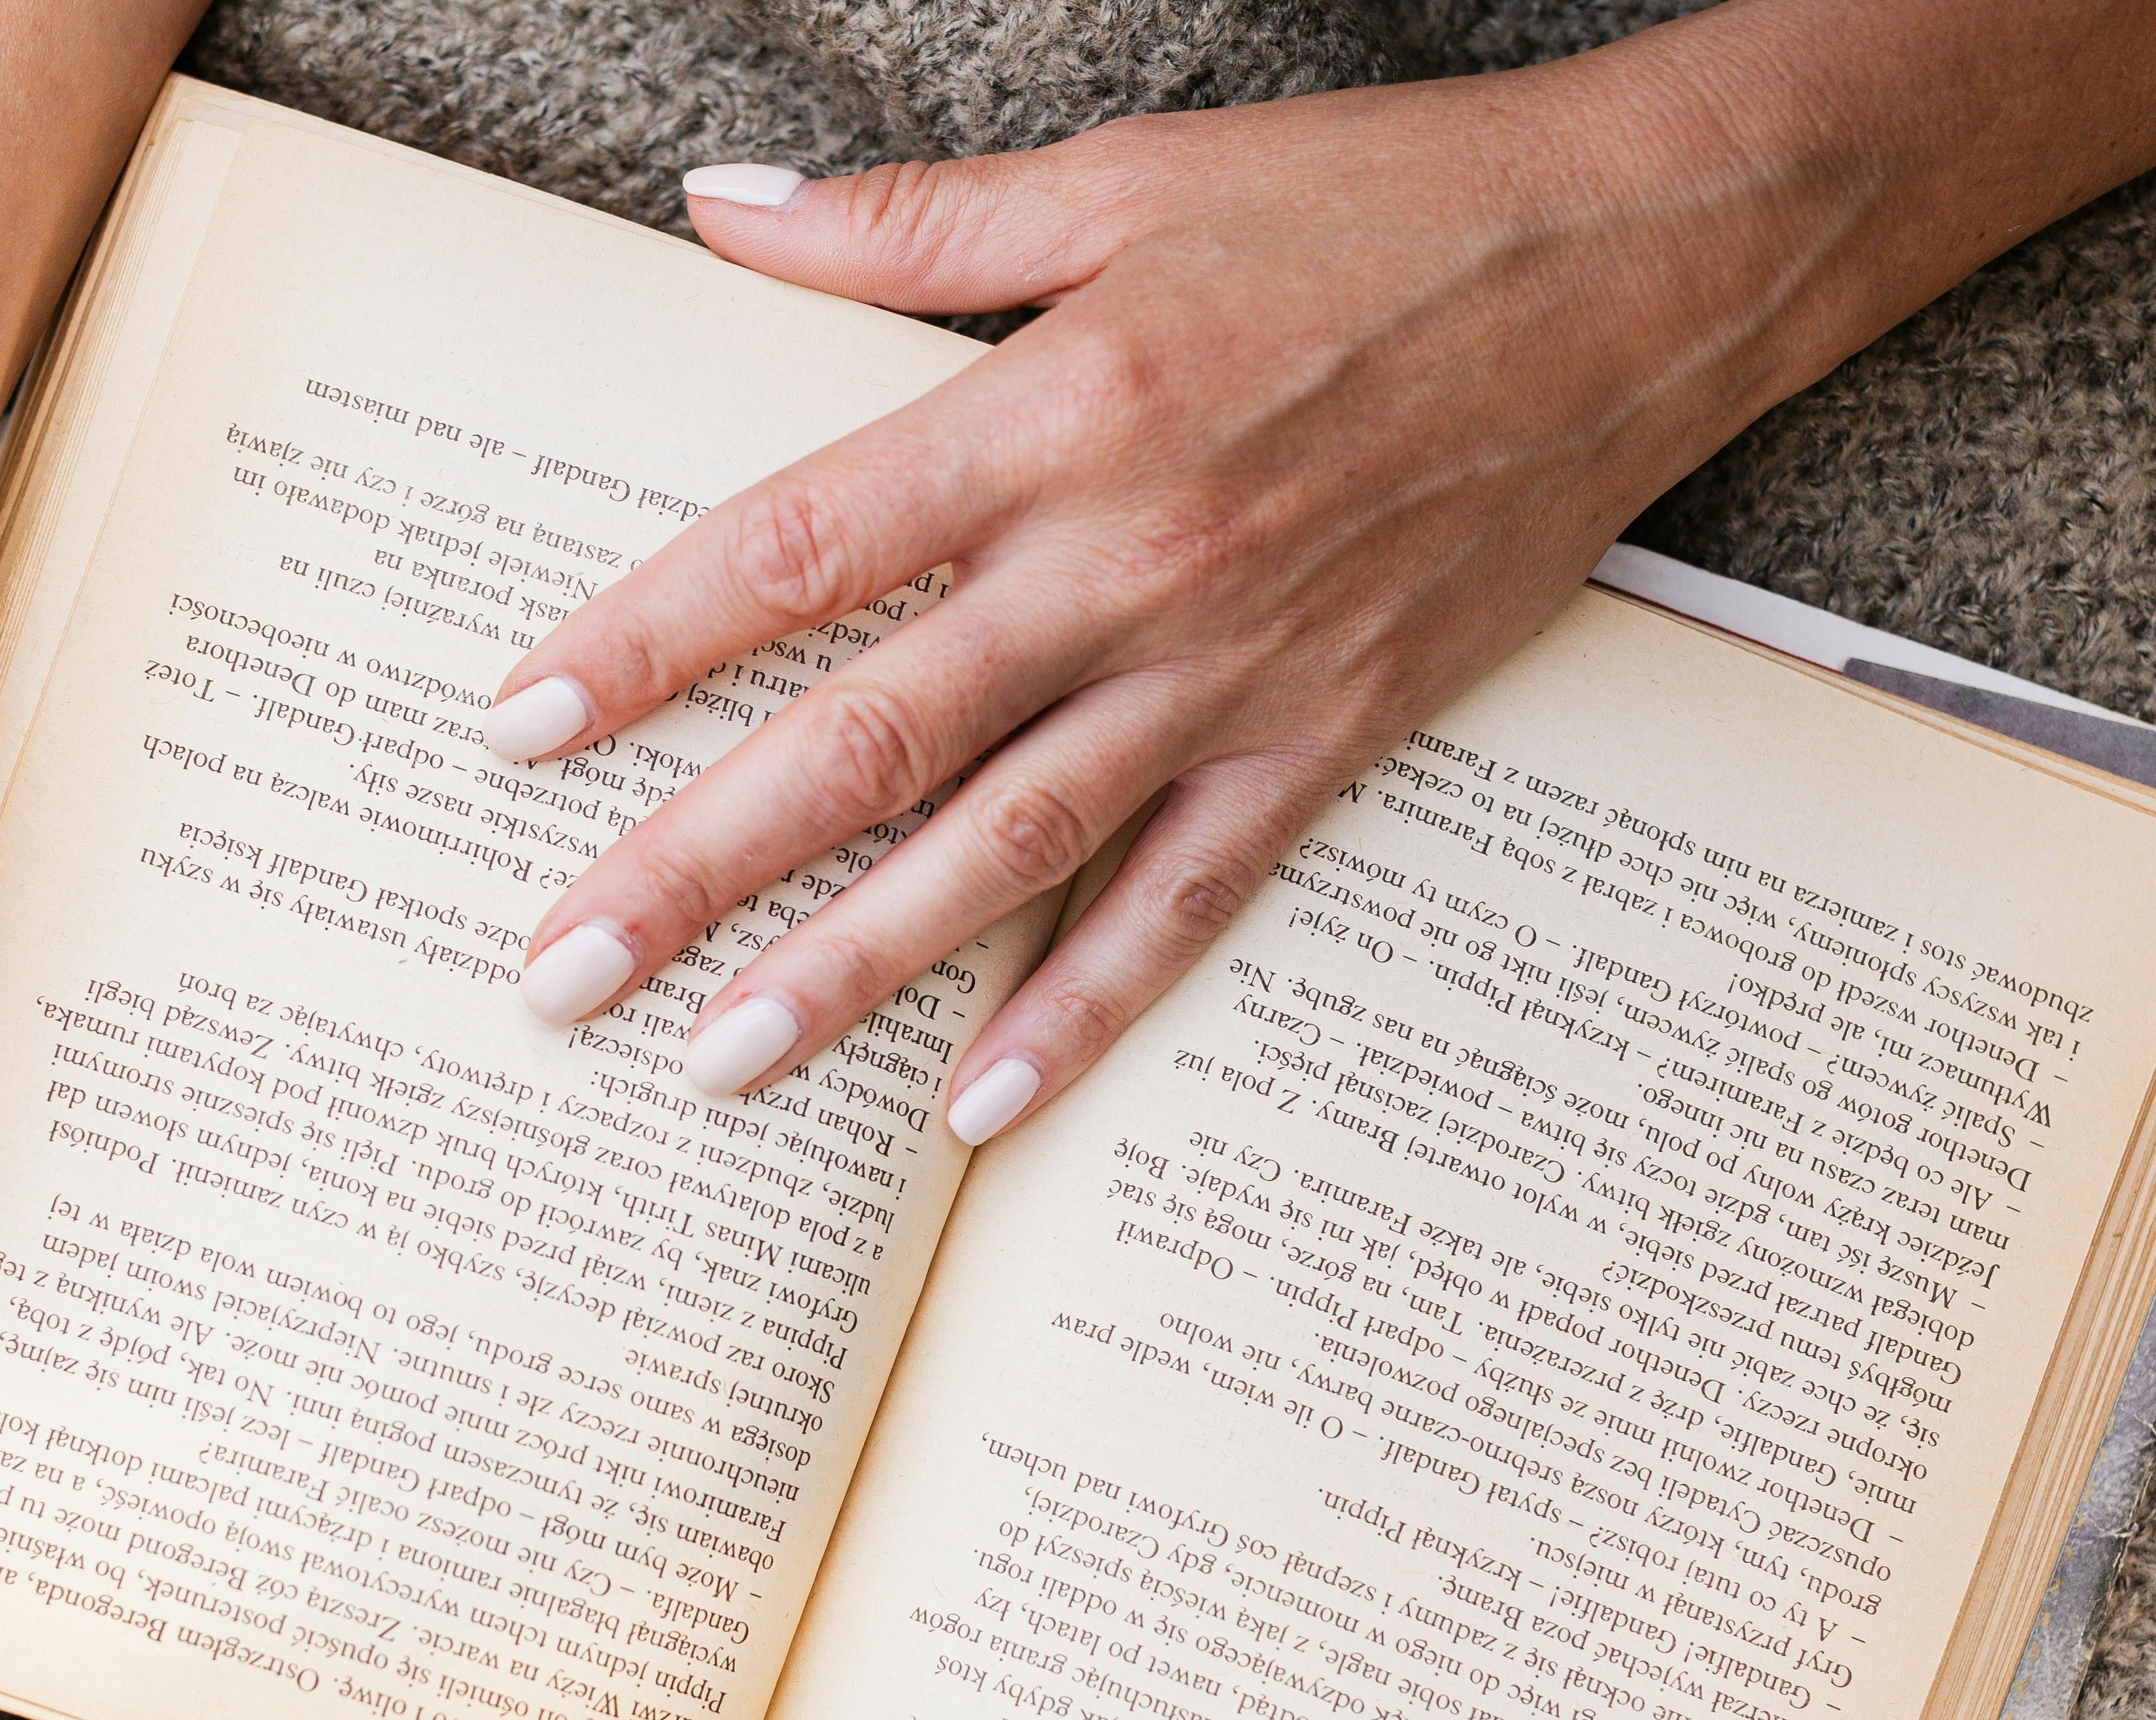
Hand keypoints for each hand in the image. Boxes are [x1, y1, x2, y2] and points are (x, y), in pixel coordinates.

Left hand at [490, 58, 1866, 1140]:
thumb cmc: (1380, 205)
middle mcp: (1125, 564)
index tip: (515, 731)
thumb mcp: (1127, 179)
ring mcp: (1228, 672)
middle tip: (559, 973)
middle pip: (868, 742)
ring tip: (715, 1071)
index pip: (797, 552)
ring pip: (1004, 852)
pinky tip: (978, 1104)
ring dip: (851, 972)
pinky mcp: (1326, 741)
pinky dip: (1082, 1008)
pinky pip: (1185, 904)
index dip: (643, 646)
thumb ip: (905, 222)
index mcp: (1054, 413)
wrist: (1640, 269)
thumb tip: (718, 210)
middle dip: (697, 867)